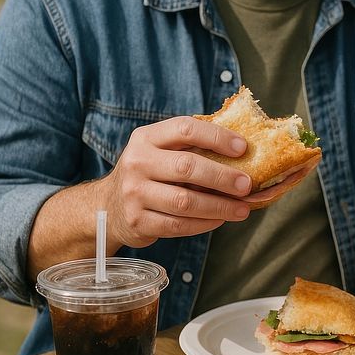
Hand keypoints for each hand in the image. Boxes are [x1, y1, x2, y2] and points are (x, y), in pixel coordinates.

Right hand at [99, 117, 251, 248]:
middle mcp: (137, 162)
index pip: (184, 129)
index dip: (217, 137)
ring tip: (242, 209)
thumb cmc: (150, 175)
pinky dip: (204, 224)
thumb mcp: (161, 152)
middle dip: (223, 176)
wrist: (108, 206)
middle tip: (246, 184)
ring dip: (219, 206)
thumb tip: (244, 154)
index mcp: (146, 138)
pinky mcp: (137, 221)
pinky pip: (178, 225)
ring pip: (185, 201)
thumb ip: (192, 149)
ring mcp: (134, 194)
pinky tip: (220, 220)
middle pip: (187, 166)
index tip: (243, 148)